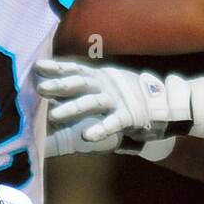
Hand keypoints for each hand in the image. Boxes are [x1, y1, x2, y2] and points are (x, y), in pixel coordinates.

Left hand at [37, 59, 181, 151]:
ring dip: (73, 108)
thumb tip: (57, 87)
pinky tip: (87, 136)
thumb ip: (86, 86)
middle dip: (60, 85)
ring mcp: (118, 99)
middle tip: (40, 88)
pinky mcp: (130, 116)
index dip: (57, 68)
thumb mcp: (106, 85)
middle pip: (80, 83)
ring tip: (54, 116)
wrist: (165, 103)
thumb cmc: (128, 97)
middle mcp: (107, 84)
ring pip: (92, 102)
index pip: (75, 69)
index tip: (38, 67)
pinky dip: (100, 129)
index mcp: (100, 76)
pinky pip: (113, 123)